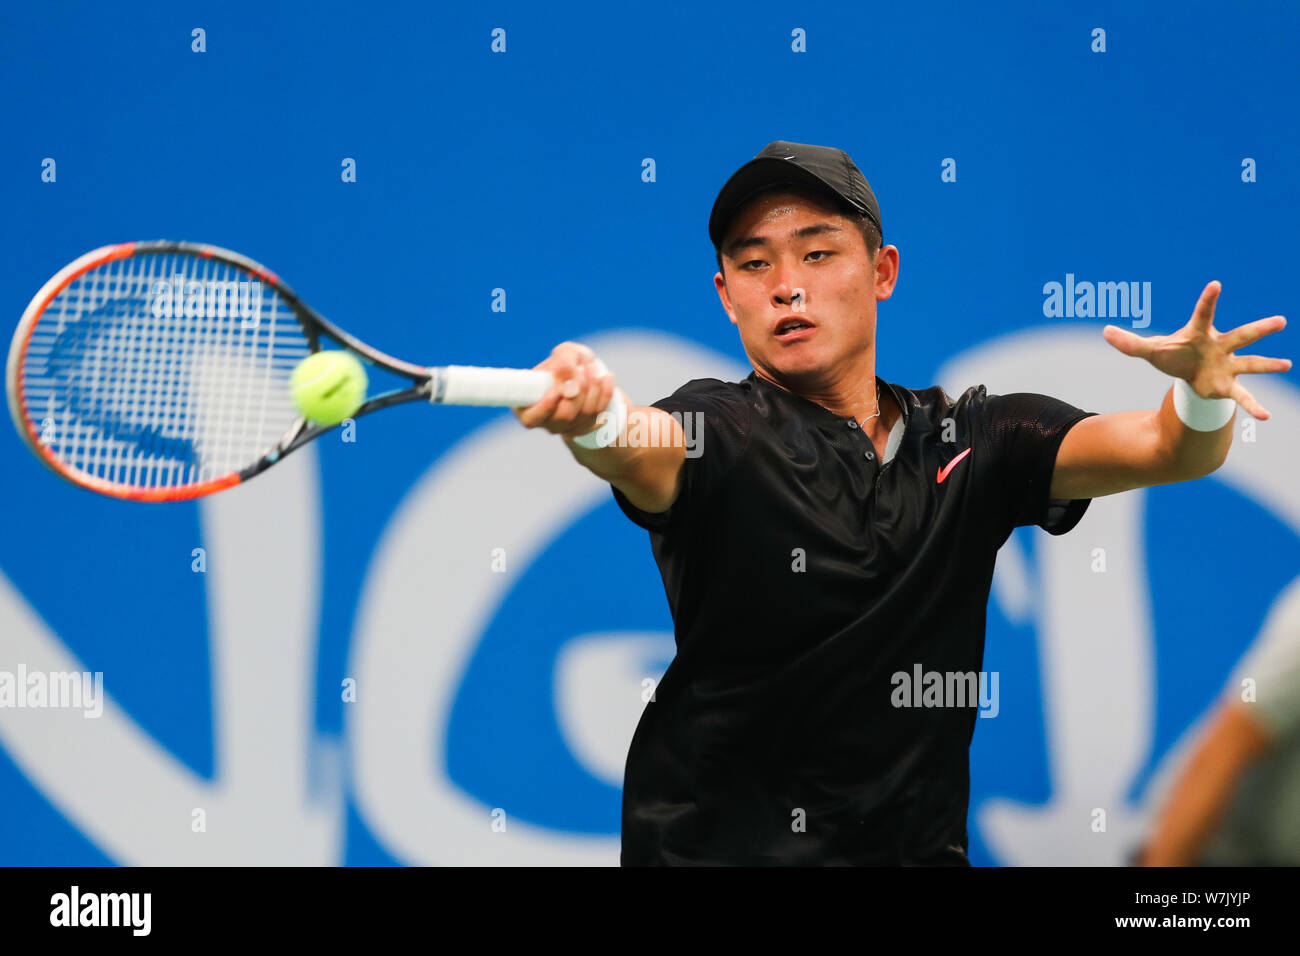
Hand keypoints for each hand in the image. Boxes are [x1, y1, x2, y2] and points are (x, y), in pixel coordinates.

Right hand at [512, 341, 618, 438]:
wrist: (586, 369)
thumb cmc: (569, 361)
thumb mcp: (565, 354)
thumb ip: (564, 365)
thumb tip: (570, 389)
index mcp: (527, 405)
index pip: (531, 418)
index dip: (545, 407)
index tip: (557, 391)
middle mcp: (546, 420)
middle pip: (563, 416)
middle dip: (578, 391)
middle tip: (583, 369)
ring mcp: (566, 427)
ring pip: (584, 415)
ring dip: (593, 388)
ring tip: (593, 368)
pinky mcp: (586, 426)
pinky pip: (600, 414)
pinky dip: (605, 393)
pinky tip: (606, 378)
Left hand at [1102, 281, 1290, 419]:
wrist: (1187, 376)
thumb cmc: (1173, 356)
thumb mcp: (1150, 350)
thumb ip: (1130, 343)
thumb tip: (1104, 331)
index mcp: (1200, 334)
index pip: (1204, 314)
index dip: (1208, 300)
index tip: (1216, 284)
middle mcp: (1220, 347)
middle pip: (1242, 335)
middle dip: (1260, 329)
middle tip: (1281, 321)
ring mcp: (1227, 365)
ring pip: (1251, 362)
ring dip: (1268, 364)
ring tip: (1286, 365)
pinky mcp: (1227, 385)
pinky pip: (1243, 396)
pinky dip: (1253, 406)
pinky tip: (1266, 417)